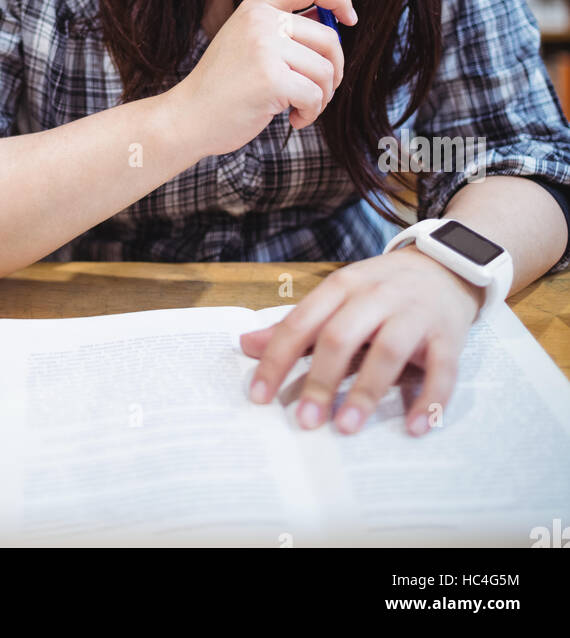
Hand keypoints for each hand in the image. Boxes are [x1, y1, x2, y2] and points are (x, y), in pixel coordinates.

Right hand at [168, 0, 356, 159]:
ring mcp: (265, 49)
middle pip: (329, 37)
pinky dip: (311, 114)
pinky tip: (293, 119)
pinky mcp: (272, 80)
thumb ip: (283, 29)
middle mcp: (261, 22)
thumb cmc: (223, 86)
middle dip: (334, 70)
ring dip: (321, 97)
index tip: (350, 17)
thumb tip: (333, 21)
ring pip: (326, 71)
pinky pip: (315, 96)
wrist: (188, 117)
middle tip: (320, 91)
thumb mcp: (247, 43)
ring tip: (300, 108)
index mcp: (256, 8)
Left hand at [239, 245, 485, 435]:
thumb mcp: (336, 298)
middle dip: (320, 380)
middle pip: (341, 335)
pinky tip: (414, 427)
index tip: (259, 396)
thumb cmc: (380, 289)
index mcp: (341, 287)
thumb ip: (295, 325)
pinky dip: (430, 398)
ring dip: (367, 392)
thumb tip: (245, 346)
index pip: (301, 323)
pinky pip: (442, 368)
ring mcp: (414, 314)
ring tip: (347, 427)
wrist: (443, 265)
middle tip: (305, 421)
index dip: (277, 359)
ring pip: (388, 351)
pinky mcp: (448, 334)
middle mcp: (376, 296)